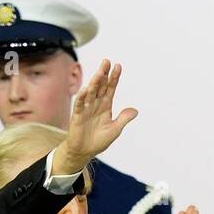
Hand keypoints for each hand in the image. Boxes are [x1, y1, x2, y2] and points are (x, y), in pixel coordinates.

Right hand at [53, 59, 137, 175]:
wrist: (84, 151)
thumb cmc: (99, 140)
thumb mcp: (115, 129)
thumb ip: (123, 119)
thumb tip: (135, 110)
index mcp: (105, 105)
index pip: (110, 88)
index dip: (114, 78)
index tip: (118, 66)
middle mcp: (95, 104)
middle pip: (100, 86)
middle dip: (103, 74)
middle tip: (107, 61)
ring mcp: (86, 108)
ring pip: (91, 92)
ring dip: (95, 82)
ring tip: (99, 73)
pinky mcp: (77, 116)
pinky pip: (79, 105)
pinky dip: (82, 98)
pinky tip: (86, 90)